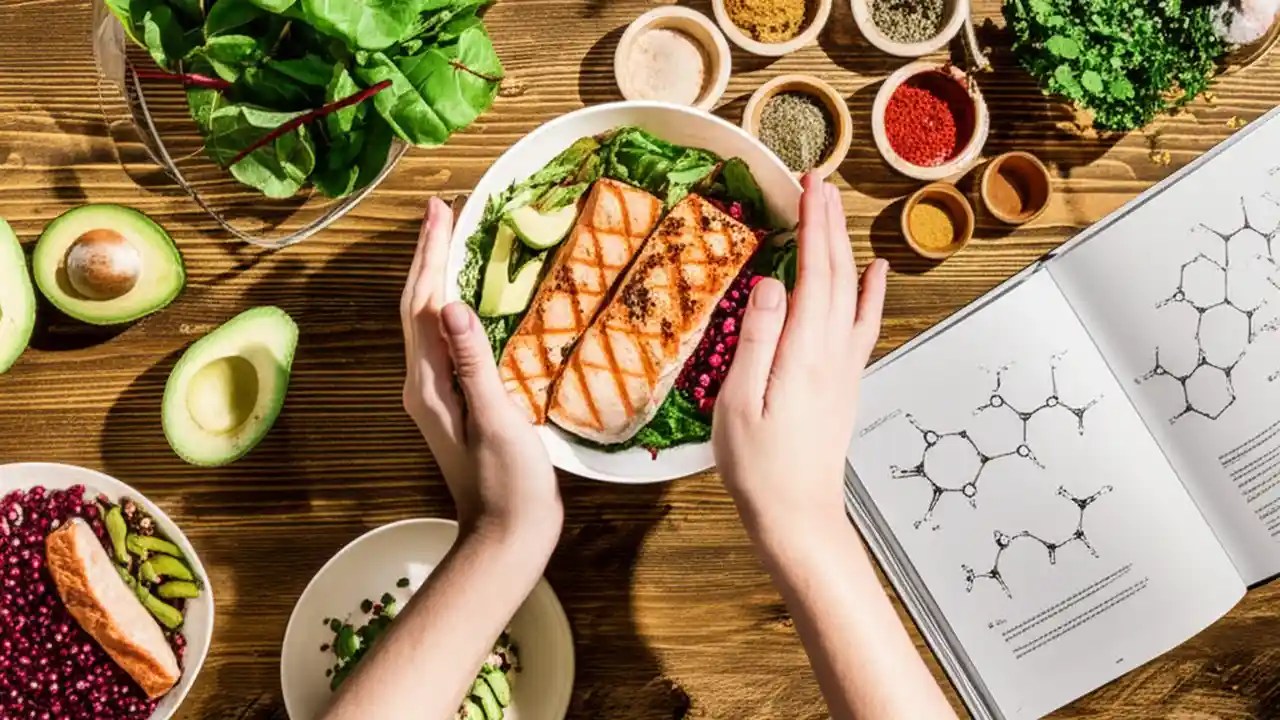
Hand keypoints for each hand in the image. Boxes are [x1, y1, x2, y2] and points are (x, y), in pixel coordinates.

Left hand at [400, 197, 561, 543]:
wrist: (508, 536)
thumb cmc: (508, 484)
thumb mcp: (496, 420)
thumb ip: (473, 363)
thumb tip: (450, 305)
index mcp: (427, 384)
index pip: (421, 304)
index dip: (430, 253)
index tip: (439, 210)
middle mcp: (422, 383)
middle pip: (417, 306)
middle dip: (428, 254)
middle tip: (442, 209)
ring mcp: (436, 393)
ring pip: (428, 320)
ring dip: (437, 274)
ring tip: (452, 237)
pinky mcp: (456, 401)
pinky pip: (446, 339)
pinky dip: (454, 305)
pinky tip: (469, 295)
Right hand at [713, 174, 887, 533]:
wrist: (799, 516)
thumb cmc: (760, 467)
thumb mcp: (739, 404)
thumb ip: (756, 340)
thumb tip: (771, 283)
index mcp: (804, 352)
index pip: (814, 272)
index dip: (813, 224)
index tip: (808, 183)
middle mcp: (833, 353)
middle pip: (837, 274)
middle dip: (828, 223)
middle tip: (817, 180)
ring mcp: (844, 368)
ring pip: (851, 293)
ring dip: (844, 248)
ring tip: (836, 211)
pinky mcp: (845, 383)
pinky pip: (862, 325)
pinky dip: (870, 293)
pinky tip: (874, 275)